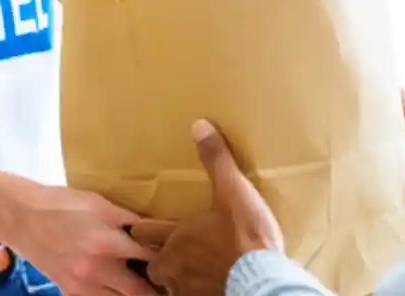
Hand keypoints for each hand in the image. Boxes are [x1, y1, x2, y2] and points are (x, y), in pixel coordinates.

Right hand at [6, 184, 157, 295]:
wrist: (22, 217)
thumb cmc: (61, 204)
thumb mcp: (99, 203)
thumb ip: (128, 218)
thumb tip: (154, 228)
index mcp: (106, 243)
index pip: (148, 258)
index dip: (165, 259)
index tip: (176, 258)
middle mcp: (96, 270)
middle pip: (138, 291)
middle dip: (155, 288)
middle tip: (168, 282)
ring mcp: (82, 285)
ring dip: (134, 294)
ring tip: (145, 285)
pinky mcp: (70, 291)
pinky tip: (117, 287)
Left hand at [132, 120, 284, 295]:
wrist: (263, 281)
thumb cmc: (245, 237)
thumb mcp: (233, 191)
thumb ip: (216, 159)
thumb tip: (199, 126)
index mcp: (177, 238)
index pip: (144, 234)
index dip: (143, 231)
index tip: (141, 229)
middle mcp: (175, 267)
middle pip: (154, 267)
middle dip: (159, 260)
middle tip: (171, 254)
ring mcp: (189, 290)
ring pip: (171, 287)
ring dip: (178, 280)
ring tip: (192, 273)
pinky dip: (199, 291)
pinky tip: (211, 286)